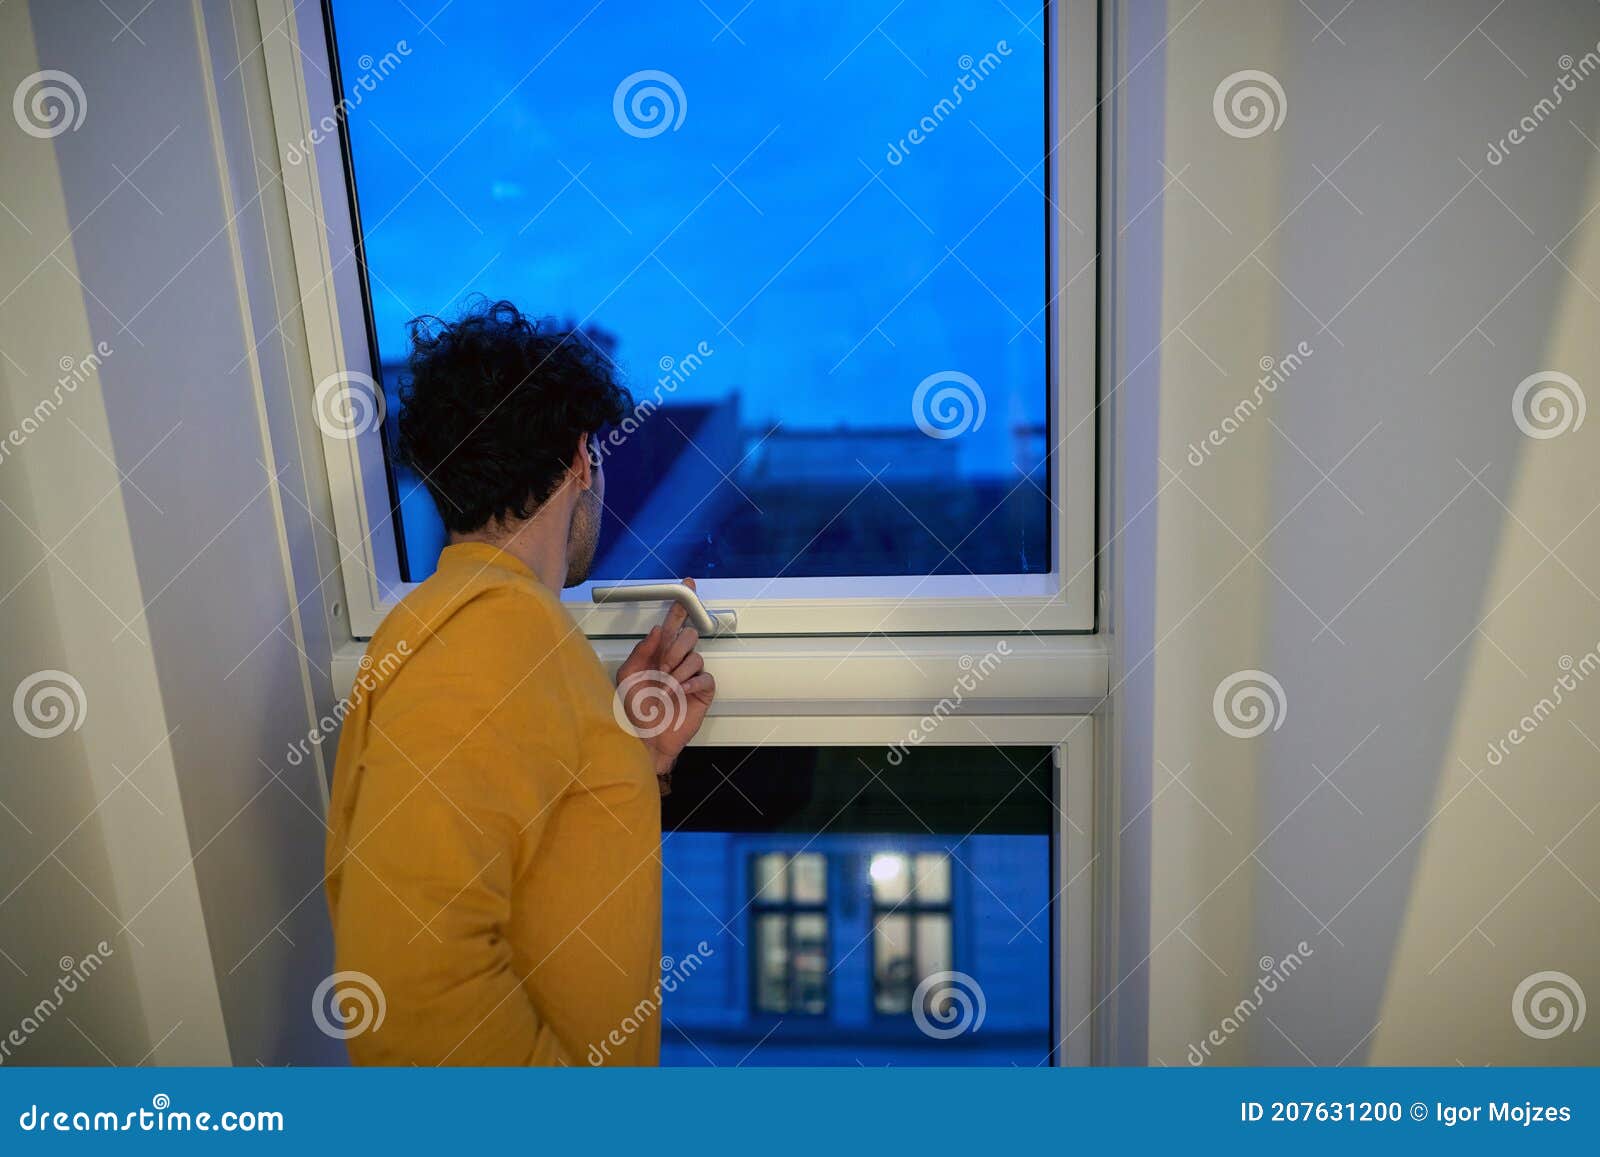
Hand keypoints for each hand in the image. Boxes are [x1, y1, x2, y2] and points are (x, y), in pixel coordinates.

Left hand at [614, 578, 715, 787]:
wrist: (646, 739)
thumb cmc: (634, 710)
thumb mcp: (628, 676)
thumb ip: (642, 650)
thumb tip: (660, 629)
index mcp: (658, 654)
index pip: (673, 624)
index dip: (681, 605)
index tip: (688, 585)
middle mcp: (676, 661)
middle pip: (688, 636)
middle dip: (674, 650)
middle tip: (662, 669)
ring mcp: (691, 676)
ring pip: (695, 656)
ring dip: (678, 672)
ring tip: (666, 688)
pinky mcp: (703, 692)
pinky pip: (705, 677)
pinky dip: (691, 683)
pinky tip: (680, 692)